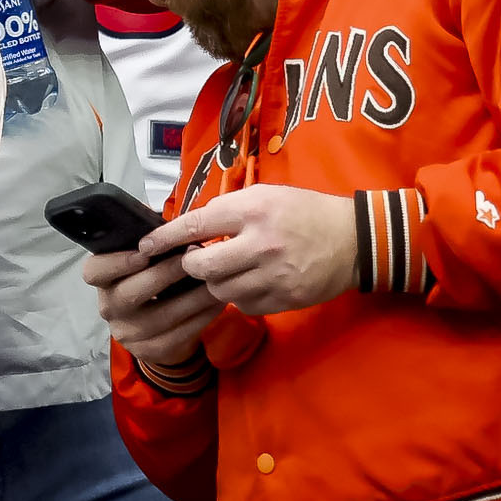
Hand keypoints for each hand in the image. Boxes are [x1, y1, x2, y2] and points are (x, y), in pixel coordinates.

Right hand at [82, 243, 219, 367]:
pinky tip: (217, 302)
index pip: (93, 272)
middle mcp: (110, 309)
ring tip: (214, 279)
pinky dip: (202, 316)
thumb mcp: (142, 264)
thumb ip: (147, 241)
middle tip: (192, 258)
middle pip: (131, 293)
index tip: (143, 251)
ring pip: (162, 315)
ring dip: (193, 296)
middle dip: (165, 273)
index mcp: (103, 282)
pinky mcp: (152, 350)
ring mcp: (128, 333)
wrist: (159, 332)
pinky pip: (180, 333)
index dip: (116, 262)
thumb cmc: (152, 285)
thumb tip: (152, 211)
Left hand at [149, 183, 358, 315]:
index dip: (165, 238)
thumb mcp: (266, 195)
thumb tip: (188, 226)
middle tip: (194, 260)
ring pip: (220, 291)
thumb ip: (228, 210)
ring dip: (214, 283)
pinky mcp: (285, 299)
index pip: (196, 225)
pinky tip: (247, 283)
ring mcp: (274, 276)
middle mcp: (261, 244)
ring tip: (225, 270)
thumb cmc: (304, 211)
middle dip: (190, 266)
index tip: (145, 246)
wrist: (354, 240)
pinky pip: (244, 305)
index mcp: (253, 211)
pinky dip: (238, 297)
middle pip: (202, 267)